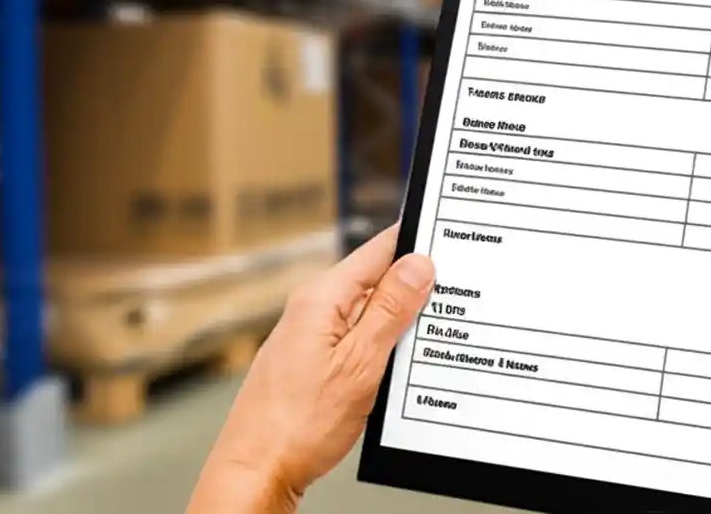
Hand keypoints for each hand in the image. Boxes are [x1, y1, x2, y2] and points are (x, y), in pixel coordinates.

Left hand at [187, 227, 434, 513]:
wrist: (256, 472)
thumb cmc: (297, 426)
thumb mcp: (360, 364)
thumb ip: (390, 312)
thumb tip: (418, 265)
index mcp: (321, 298)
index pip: (378, 250)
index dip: (415, 242)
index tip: (450, 239)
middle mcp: (311, 310)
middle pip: (374, 281)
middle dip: (414, 287)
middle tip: (455, 295)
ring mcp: (309, 336)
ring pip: (367, 314)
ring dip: (398, 322)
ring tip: (431, 334)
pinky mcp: (310, 362)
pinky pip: (354, 339)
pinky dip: (380, 346)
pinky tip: (398, 363)